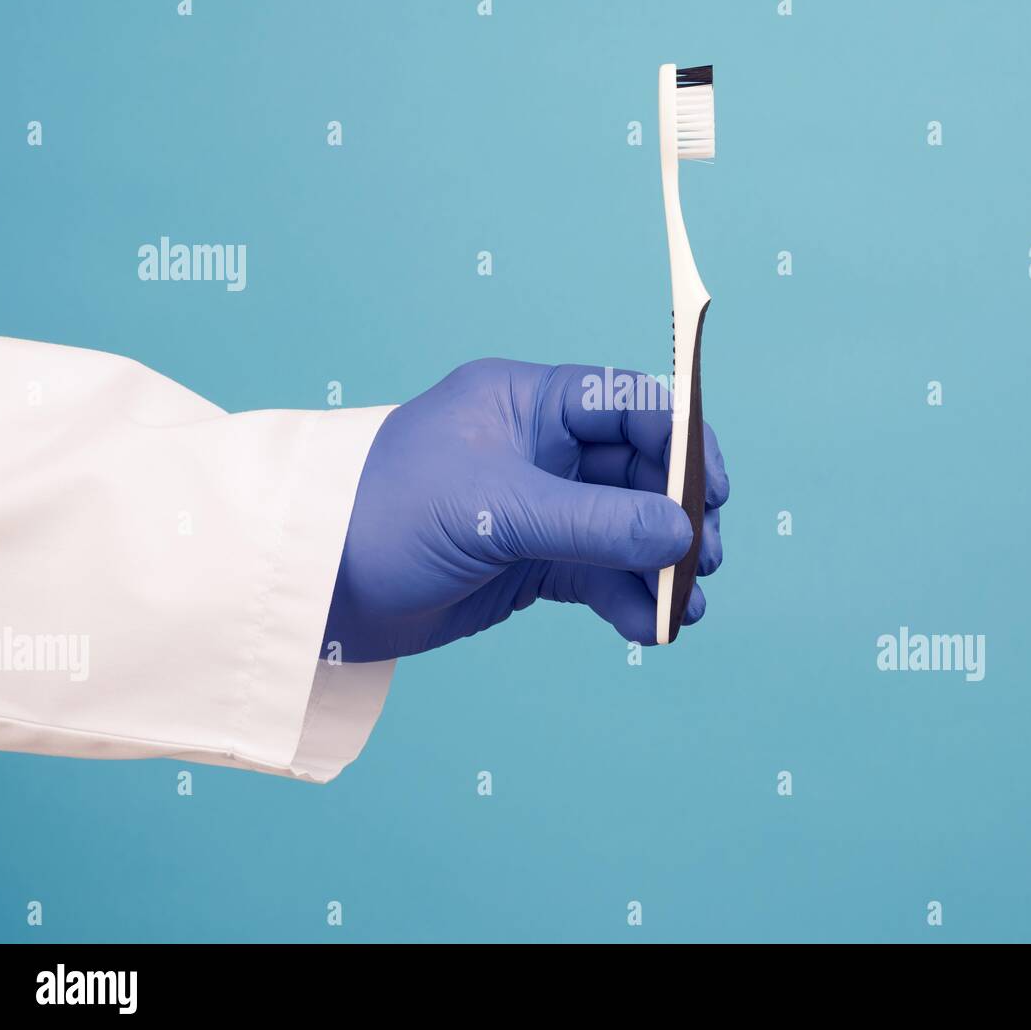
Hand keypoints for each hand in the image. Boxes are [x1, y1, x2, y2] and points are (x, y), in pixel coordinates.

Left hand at [322, 359, 728, 660]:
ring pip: (626, 528)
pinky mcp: (533, 561)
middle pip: (641, 470)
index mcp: (530, 402)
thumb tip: (682, 534)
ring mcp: (541, 507)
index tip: (713, 490)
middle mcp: (542, 448)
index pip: (629, 402)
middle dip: (678, 514)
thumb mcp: (496, 510)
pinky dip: (629, 599)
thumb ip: (595, 523)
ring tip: (686, 606)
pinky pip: (600, 574)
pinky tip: (648, 628)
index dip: (681, 439)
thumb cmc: (384, 514)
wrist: (317, 588)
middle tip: (704, 559)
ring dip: (661, 566)